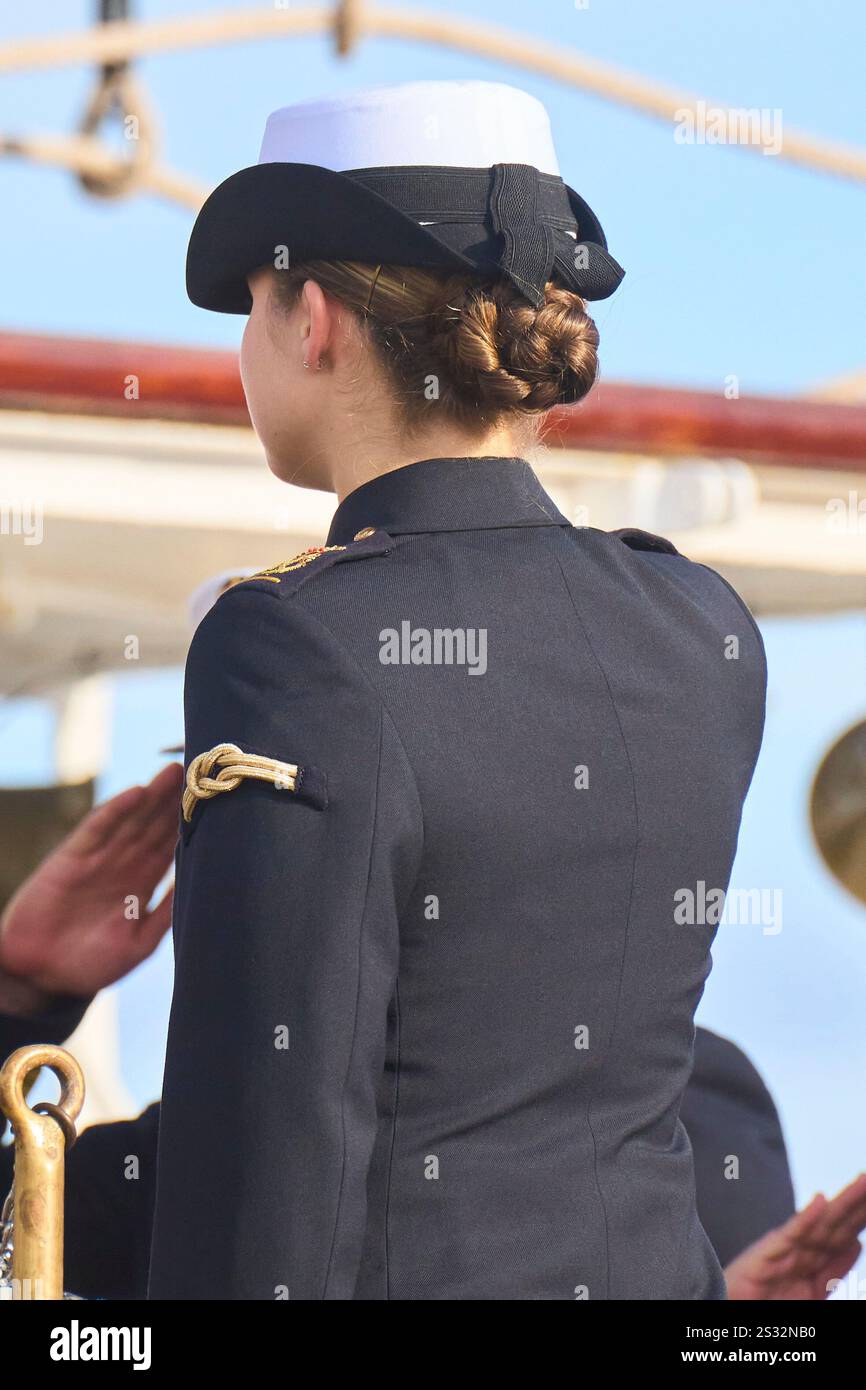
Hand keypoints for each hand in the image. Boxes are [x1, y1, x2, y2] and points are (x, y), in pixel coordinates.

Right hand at [0, 762, 182, 1010]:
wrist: (43, 977)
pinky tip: (135, 794)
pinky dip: (115, 810)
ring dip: (151, 796)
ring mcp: (97, 860)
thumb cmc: (92, 965)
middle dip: (174, 800)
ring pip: (130, 821)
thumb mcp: (140, 942)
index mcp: (141, 884)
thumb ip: (166, 913)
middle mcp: (122, 866)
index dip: (188, 824)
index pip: (170, 847)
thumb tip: (196, 887)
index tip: (212, 802)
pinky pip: (96, 830)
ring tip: (174, 773)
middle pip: (153, 826)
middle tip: (198, 771)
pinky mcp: (71, 859)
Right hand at [725, 1172, 865, 1298]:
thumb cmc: (766, 1300)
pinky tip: (821, 1200)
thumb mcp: (812, 1290)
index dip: (862, 1215)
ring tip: (862, 1183)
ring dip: (843, 1203)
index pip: (844, 1232)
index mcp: (813, 1256)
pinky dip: (805, 1217)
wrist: (730, 1310)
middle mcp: (801, 1249)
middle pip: (836, 1224)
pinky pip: (790, 1235)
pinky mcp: (766, 1255)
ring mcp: (784, 1250)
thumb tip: (857, 1242)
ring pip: (819, 1224)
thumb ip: (833, 1268)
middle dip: (857, 1202)